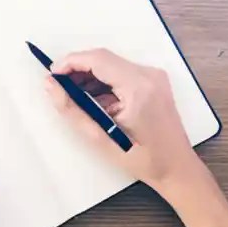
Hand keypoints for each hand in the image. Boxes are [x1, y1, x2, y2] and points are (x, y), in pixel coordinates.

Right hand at [44, 48, 204, 192]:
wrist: (177, 167)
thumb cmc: (142, 159)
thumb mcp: (101, 138)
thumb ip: (72, 109)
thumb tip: (51, 85)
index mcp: (138, 87)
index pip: (98, 59)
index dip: (71, 62)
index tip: (51, 74)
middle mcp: (149, 74)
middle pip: (104, 59)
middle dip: (78, 69)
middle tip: (59, 87)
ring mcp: (154, 76)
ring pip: (112, 65)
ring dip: (90, 76)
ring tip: (74, 98)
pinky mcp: (154, 81)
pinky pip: (122, 73)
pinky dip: (104, 82)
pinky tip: (95, 101)